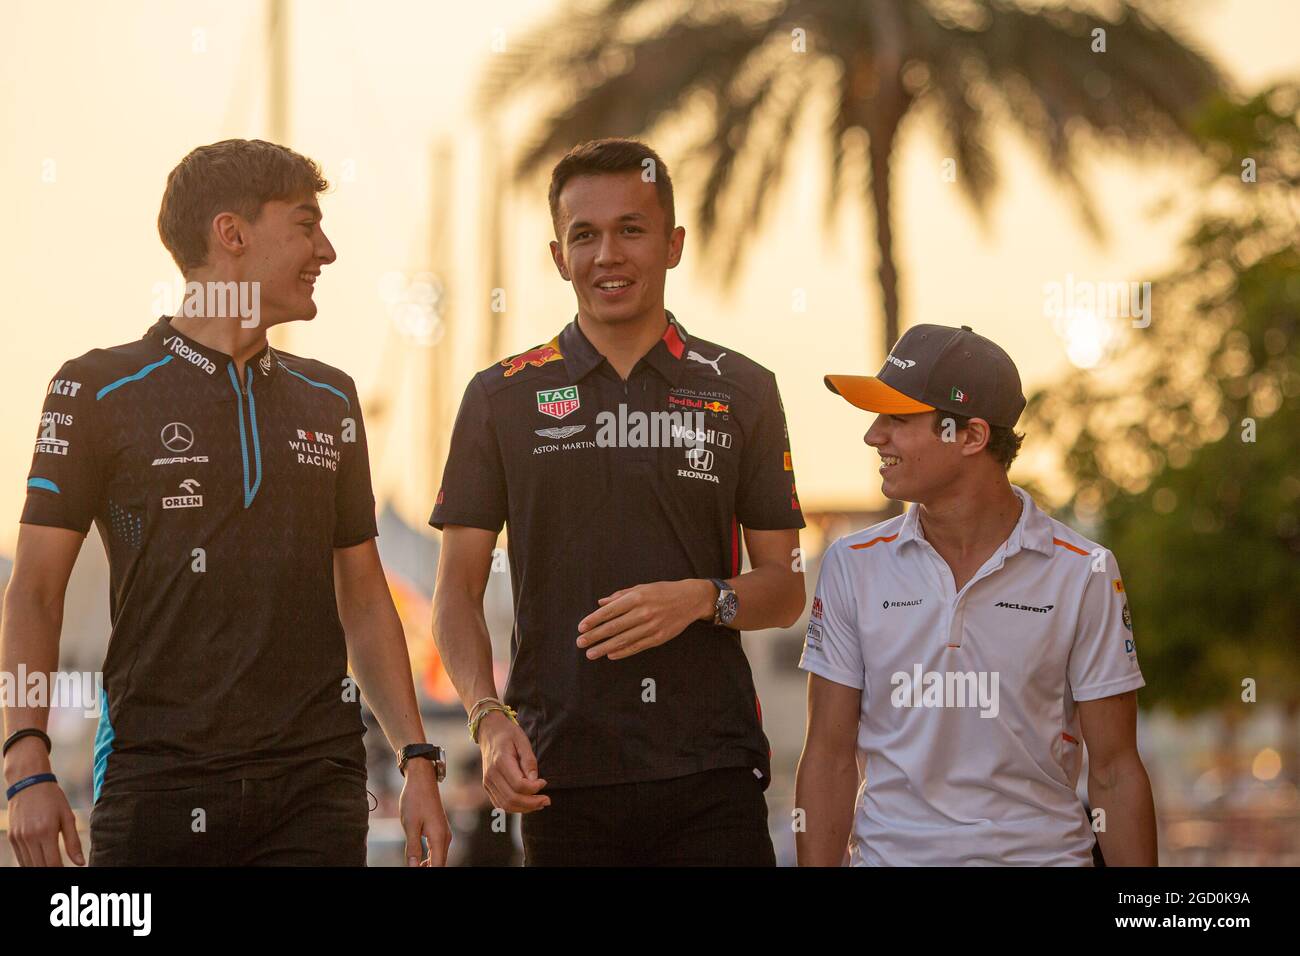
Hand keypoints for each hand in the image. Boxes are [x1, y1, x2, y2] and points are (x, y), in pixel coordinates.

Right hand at [6, 778, 83, 866]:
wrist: (29, 784)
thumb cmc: (53, 799)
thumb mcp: (67, 817)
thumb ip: (73, 842)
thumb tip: (80, 863)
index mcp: (46, 832)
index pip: (52, 863)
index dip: (60, 871)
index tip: (68, 872)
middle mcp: (30, 837)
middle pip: (39, 866)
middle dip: (51, 871)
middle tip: (60, 869)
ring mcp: (19, 838)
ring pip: (28, 865)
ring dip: (40, 869)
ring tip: (51, 867)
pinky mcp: (12, 837)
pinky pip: (20, 858)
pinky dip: (30, 863)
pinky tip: (39, 862)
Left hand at [398, 759, 451, 866]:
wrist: (421, 780)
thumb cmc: (414, 800)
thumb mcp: (410, 825)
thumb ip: (413, 848)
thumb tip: (413, 867)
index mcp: (439, 837)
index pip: (437, 866)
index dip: (428, 872)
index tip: (416, 871)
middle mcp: (445, 837)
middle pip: (440, 863)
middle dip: (428, 869)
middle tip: (413, 869)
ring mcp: (443, 833)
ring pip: (439, 857)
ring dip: (429, 865)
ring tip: (415, 867)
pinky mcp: (439, 829)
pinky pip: (437, 849)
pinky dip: (430, 858)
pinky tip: (419, 861)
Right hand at [479, 711, 548, 812]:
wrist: (489, 731)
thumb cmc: (508, 734)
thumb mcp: (522, 740)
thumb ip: (529, 761)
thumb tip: (535, 780)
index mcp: (500, 762)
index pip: (518, 785)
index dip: (534, 788)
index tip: (544, 782)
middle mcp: (491, 775)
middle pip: (512, 798)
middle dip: (532, 803)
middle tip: (547, 800)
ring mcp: (487, 782)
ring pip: (506, 805)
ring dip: (524, 808)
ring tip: (540, 804)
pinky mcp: (487, 786)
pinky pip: (500, 804)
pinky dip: (515, 808)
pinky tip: (528, 804)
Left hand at [576, 579, 714, 660]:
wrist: (690, 599)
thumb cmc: (663, 592)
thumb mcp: (641, 588)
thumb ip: (620, 596)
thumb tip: (601, 603)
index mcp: (637, 598)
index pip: (610, 611)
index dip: (593, 620)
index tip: (581, 627)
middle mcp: (643, 612)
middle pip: (613, 627)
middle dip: (594, 636)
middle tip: (580, 642)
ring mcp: (651, 627)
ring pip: (623, 640)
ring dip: (604, 648)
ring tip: (591, 653)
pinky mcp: (659, 638)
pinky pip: (636, 647)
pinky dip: (622, 652)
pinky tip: (610, 655)